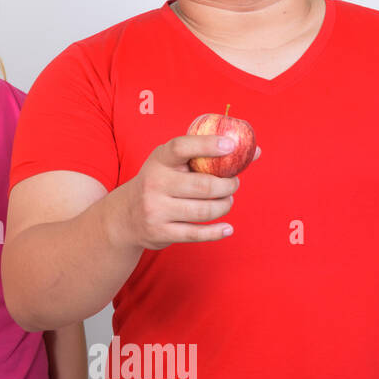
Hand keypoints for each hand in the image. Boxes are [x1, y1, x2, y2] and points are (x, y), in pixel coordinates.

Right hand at [108, 136, 261, 249]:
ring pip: (204, 210)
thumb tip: (255, 151)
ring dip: (224, 206)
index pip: (181, 147)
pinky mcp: (160, 231)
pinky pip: (196, 233)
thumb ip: (206, 156)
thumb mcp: (171, 164)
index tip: (230, 145)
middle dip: (228, 185)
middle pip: (203, 185)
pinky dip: (216, 232)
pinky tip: (227, 228)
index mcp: (158, 160)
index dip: (206, 144)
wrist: (124, 216)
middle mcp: (154, 183)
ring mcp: (155, 209)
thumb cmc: (159, 183)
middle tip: (233, 184)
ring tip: (226, 202)